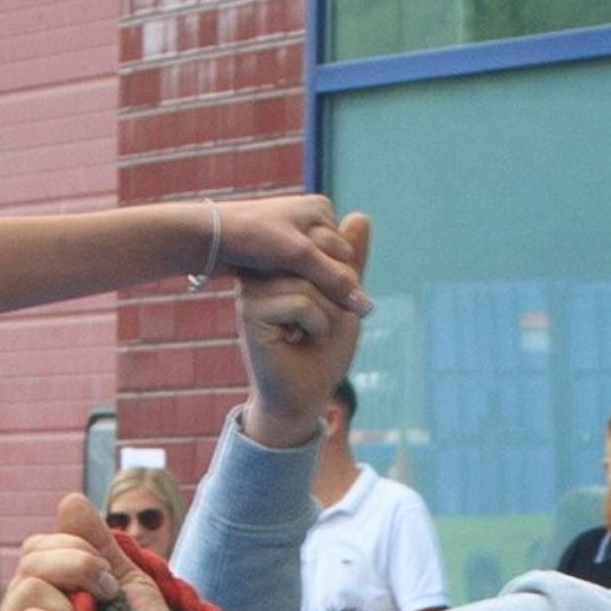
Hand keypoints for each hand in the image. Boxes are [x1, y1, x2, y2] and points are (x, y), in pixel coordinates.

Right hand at [0, 495, 196, 610]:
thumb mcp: (127, 584)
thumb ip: (97, 543)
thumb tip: (68, 497)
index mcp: (44, 593)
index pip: (41, 545)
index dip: (80, 552)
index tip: (112, 585)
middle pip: (31, 558)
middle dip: (80, 570)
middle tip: (108, 602)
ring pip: (28, 587)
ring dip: (75, 607)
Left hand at [211, 195, 371, 319]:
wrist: (208, 236)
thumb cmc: (254, 237)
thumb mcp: (298, 256)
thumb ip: (335, 280)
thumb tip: (369, 307)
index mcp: (321, 209)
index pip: (344, 257)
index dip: (329, 279)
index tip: (306, 289)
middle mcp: (311, 219)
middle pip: (330, 265)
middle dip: (316, 284)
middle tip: (295, 296)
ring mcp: (295, 234)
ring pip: (313, 274)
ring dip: (302, 288)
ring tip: (282, 295)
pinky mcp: (278, 250)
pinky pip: (296, 276)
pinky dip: (289, 287)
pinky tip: (275, 293)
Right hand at [237, 211, 368, 448]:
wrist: (306, 395)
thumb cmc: (323, 350)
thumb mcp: (345, 299)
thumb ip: (350, 263)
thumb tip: (360, 216)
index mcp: (279, 267)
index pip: (322, 249)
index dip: (341, 280)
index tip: (331, 309)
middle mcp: (261, 274)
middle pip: (316, 262)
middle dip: (336, 297)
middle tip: (326, 324)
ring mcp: (252, 292)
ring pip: (309, 282)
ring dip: (327, 314)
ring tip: (314, 333)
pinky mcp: (251, 313)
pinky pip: (301, 302)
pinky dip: (317, 324)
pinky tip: (303, 340)